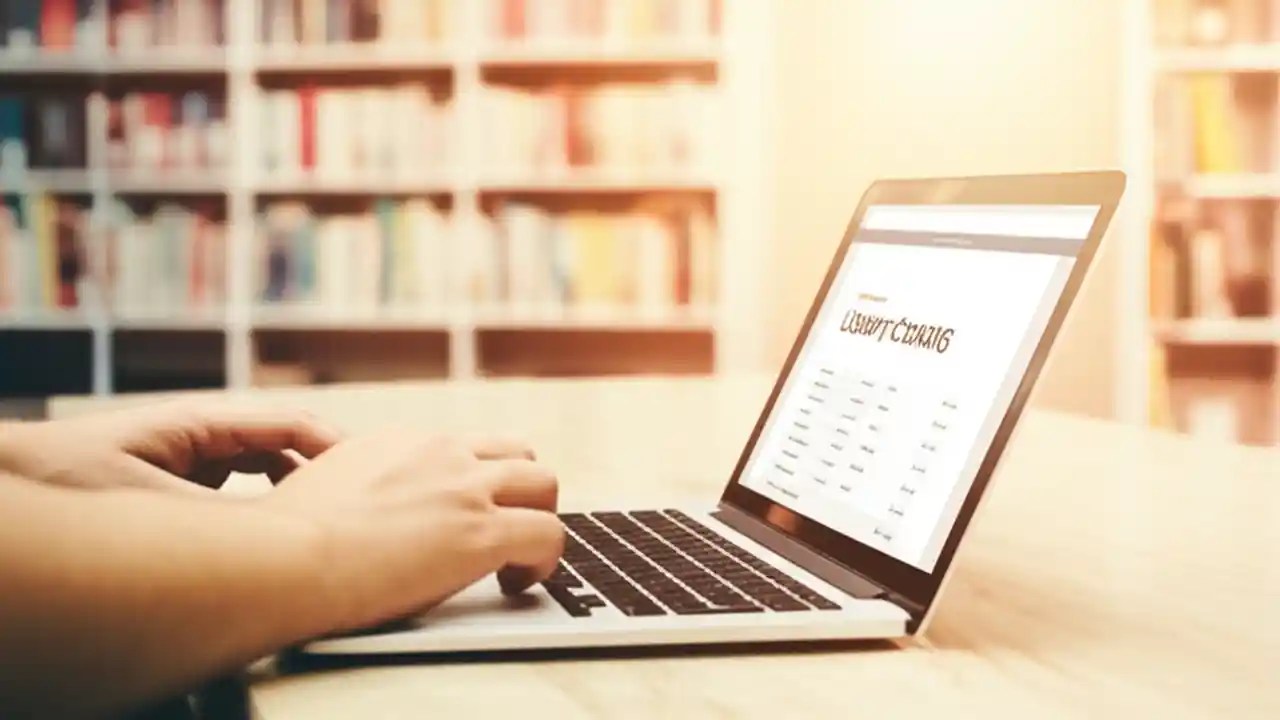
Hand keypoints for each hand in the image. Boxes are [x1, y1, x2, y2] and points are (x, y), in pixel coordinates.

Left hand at [0, 401, 341, 495]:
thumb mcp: (150, 501)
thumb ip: (219, 517)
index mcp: (202, 422)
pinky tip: (276, 529)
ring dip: (295, 485)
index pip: (287, 423)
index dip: (333, 444)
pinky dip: (265, 503)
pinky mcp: (181, 478)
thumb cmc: (67, 477)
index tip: (369, 468)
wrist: (12, 478)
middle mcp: (203, 433)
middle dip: (323, 465)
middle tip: (361, 495)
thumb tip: (277, 530)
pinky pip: (240, 485)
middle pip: (282, 442)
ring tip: (328, 514)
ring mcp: (193, 454)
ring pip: (264, 464)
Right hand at [259, 432, 563, 631]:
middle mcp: (442, 454)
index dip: (478, 482)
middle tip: (506, 532)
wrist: (289, 555)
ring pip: (545, 485)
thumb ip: (349, 485)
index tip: (465, 514)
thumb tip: (342, 502)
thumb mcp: (318, 485)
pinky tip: (514, 584)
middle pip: (519, 455)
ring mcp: (466, 489)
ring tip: (518, 561)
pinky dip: (543, 563)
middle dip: (522, 493)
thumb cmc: (287, 537)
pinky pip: (549, 536)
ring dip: (539, 521)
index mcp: (403, 443)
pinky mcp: (482, 532)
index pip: (467, 447)